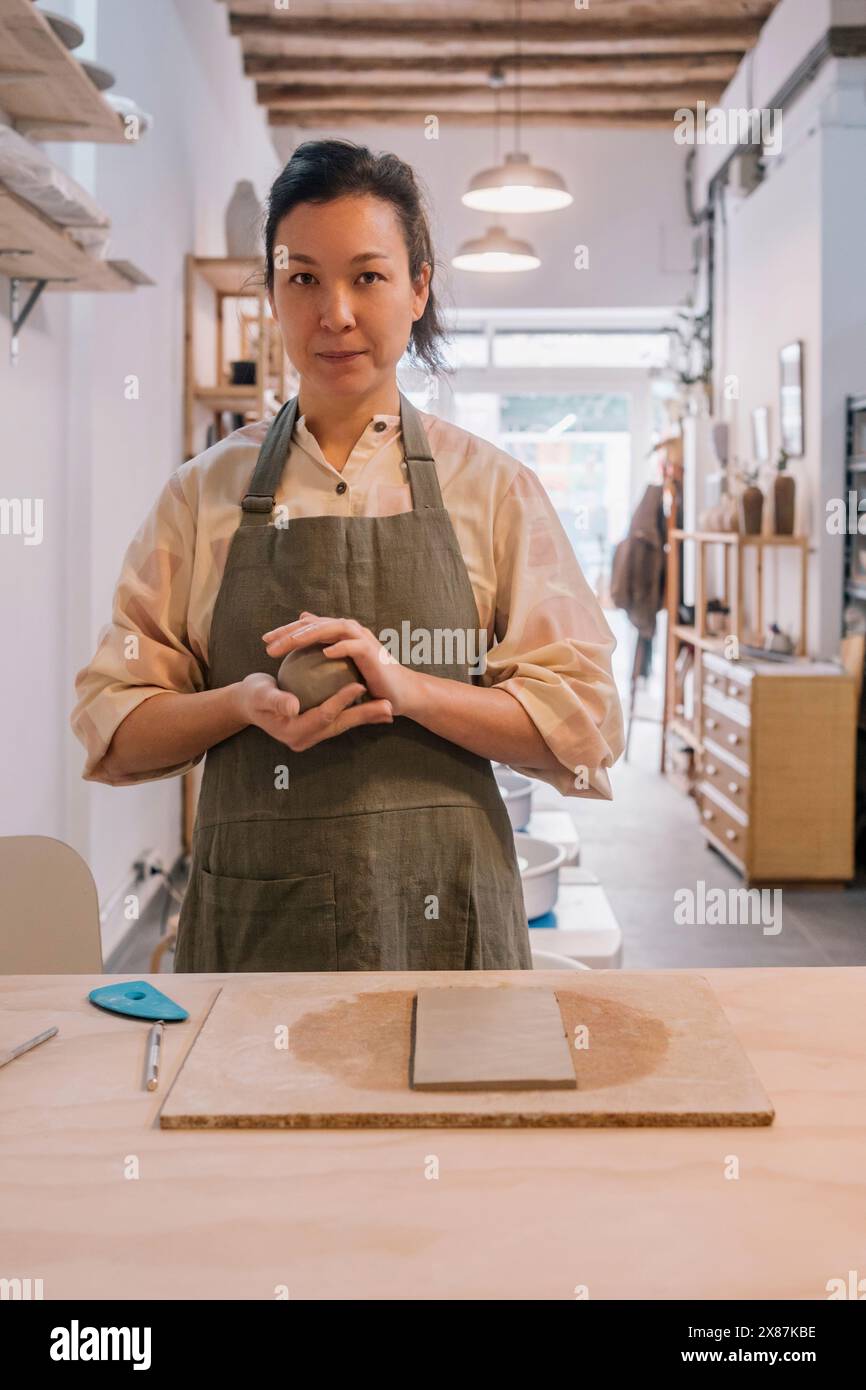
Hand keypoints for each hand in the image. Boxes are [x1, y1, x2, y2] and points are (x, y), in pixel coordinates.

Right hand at [232, 671, 393, 751]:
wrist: (249, 704)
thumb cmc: (253, 695)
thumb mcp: (260, 695)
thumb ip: (276, 700)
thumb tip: (293, 707)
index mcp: (293, 732)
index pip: (323, 715)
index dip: (341, 701)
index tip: (359, 685)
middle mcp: (306, 738)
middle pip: (340, 724)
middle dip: (365, 715)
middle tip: (388, 706)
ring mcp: (313, 736)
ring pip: (344, 724)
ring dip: (366, 716)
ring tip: (389, 708)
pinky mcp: (319, 729)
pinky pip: (341, 720)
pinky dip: (357, 713)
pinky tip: (375, 704)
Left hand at [261, 611, 421, 716]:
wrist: (400, 692)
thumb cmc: (369, 681)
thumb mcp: (343, 666)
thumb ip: (325, 647)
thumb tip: (305, 628)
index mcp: (340, 633)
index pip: (308, 626)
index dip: (286, 631)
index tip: (265, 641)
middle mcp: (350, 630)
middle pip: (315, 624)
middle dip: (290, 631)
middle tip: (268, 642)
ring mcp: (362, 639)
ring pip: (332, 629)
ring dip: (310, 634)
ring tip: (290, 644)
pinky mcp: (373, 652)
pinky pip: (354, 646)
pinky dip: (340, 647)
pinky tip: (324, 653)